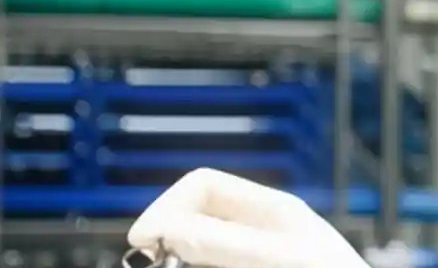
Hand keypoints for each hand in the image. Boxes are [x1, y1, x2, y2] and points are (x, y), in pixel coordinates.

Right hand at [127, 168, 369, 267]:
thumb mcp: (284, 259)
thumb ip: (229, 243)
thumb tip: (168, 227)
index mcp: (274, 212)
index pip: (202, 186)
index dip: (168, 206)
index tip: (145, 240)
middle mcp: (263, 233)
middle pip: (194, 223)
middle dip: (168, 241)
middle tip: (149, 263)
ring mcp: (258, 256)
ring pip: (200, 252)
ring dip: (180, 257)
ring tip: (164, 262)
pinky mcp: (256, 267)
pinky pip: (215, 260)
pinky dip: (202, 262)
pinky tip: (191, 265)